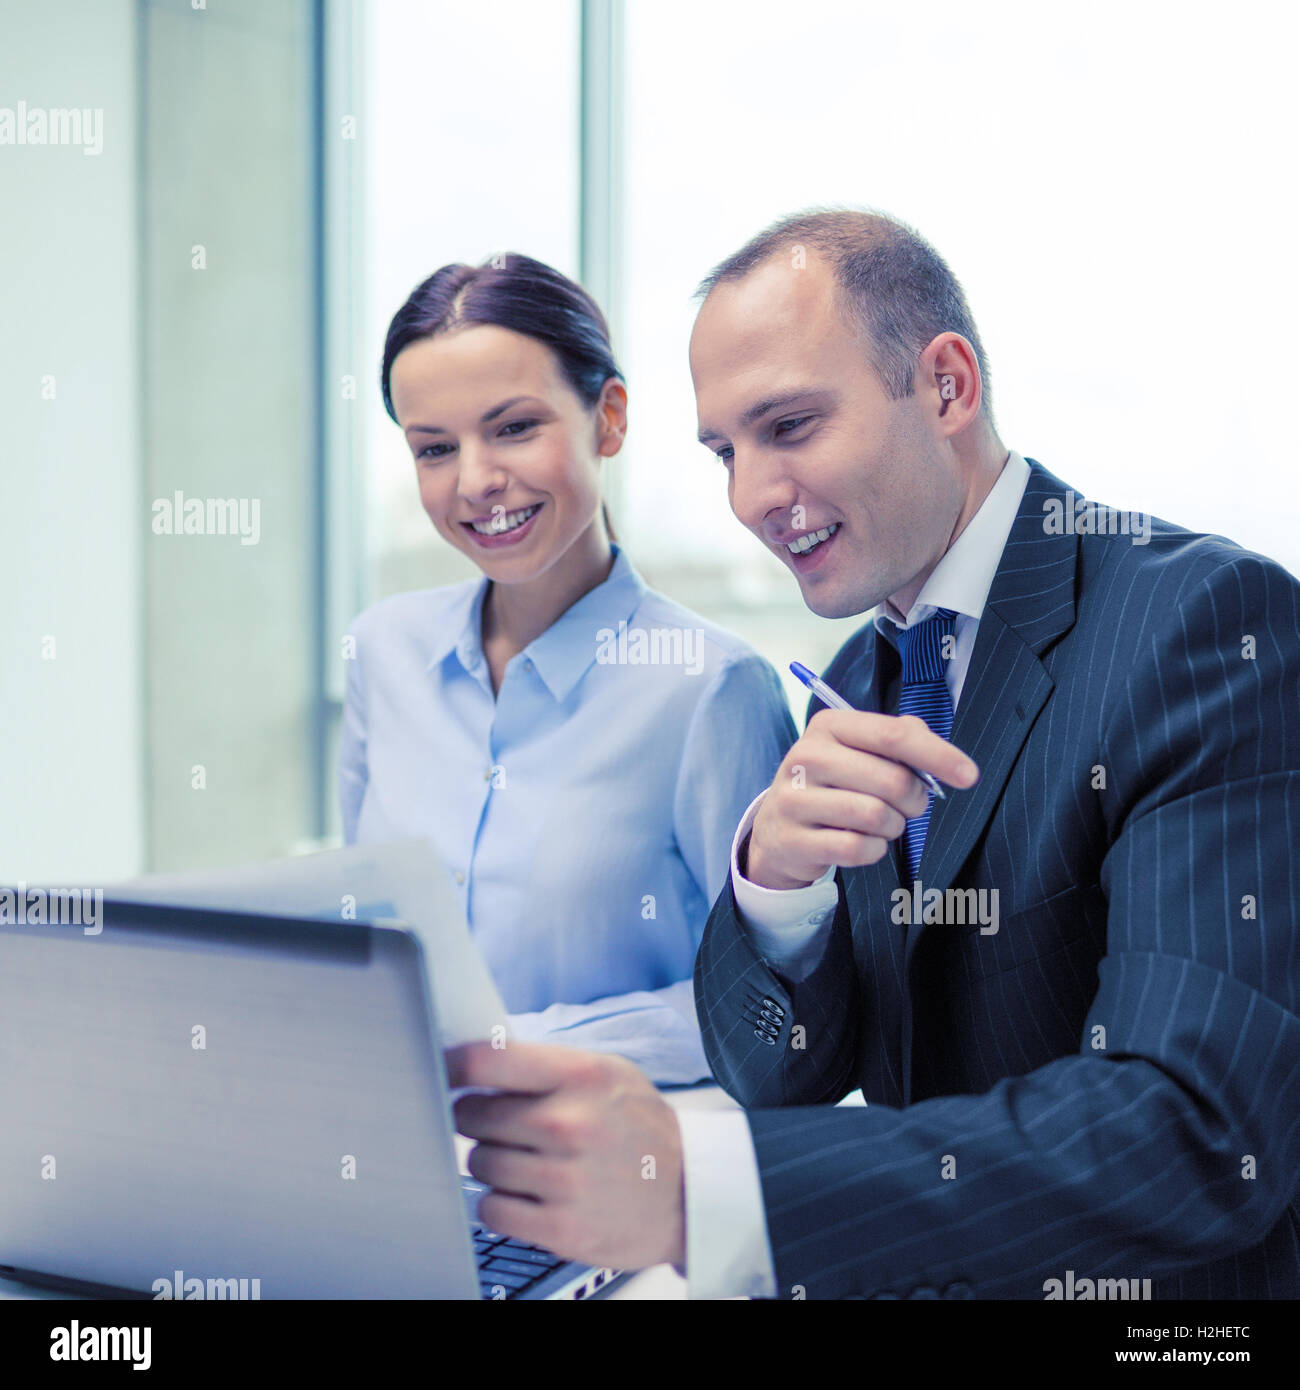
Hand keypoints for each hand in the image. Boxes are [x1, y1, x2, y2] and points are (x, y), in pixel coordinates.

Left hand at [447, 1040, 685, 1269]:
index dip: (453, 1066)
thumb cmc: (640, 1127)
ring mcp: (564, 1179)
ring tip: (528, 1160)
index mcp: (580, 1075)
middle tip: (504, 1123)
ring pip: (479, 1163)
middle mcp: (569, 1124)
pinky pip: (491, 1209)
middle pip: (472, 1115)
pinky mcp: (560, 1228)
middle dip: (478, 1118)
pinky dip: (501, 1202)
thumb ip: (544, 1067)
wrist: (690, 1192)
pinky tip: (528, 1192)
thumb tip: (474, 1065)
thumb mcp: (605, 1073)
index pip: (486, 1062)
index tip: (444, 1074)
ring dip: (492, 1161)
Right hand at [747, 710, 979, 889]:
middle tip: (908, 806)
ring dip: (893, 826)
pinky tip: (862, 842)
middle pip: (892, 780)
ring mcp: (795, 799)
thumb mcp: (859, 750)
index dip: (938, 755)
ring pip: (876, 816)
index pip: (893, 735)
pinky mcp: (793, 839)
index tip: (969, 776)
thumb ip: (901, 740)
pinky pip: (858, 848)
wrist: (779, 827)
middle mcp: (806, 756)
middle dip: (914, 800)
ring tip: (881, 823)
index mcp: (828, 726)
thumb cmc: (835, 783)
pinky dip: (873, 850)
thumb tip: (942, 757)